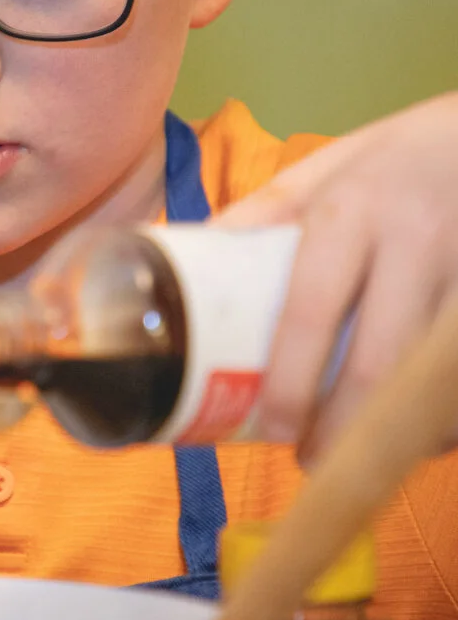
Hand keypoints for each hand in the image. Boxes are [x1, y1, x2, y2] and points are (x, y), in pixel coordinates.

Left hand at [214, 92, 457, 461]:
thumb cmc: (392, 159)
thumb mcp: (320, 171)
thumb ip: (260, 215)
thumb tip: (186, 255)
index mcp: (351, 213)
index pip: (311, 311)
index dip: (289, 382)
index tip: (271, 426)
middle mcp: (416, 242)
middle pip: (378, 365)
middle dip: (343, 431)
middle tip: (310, 460)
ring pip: (432, 382)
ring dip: (396, 432)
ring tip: (359, 451)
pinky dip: (444, 415)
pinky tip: (418, 426)